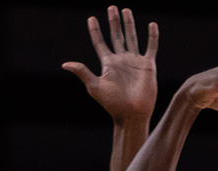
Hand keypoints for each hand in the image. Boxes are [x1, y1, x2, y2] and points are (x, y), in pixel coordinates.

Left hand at [63, 7, 157, 124]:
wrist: (132, 114)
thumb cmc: (113, 104)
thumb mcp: (95, 87)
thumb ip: (82, 72)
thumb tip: (65, 64)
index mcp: (108, 64)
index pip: (99, 43)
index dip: (95, 31)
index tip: (91, 18)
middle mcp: (121, 60)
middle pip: (116, 36)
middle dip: (113, 22)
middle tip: (111, 7)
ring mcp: (134, 61)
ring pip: (132, 38)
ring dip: (129, 24)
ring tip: (126, 10)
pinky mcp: (147, 65)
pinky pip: (150, 47)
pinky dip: (152, 36)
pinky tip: (152, 25)